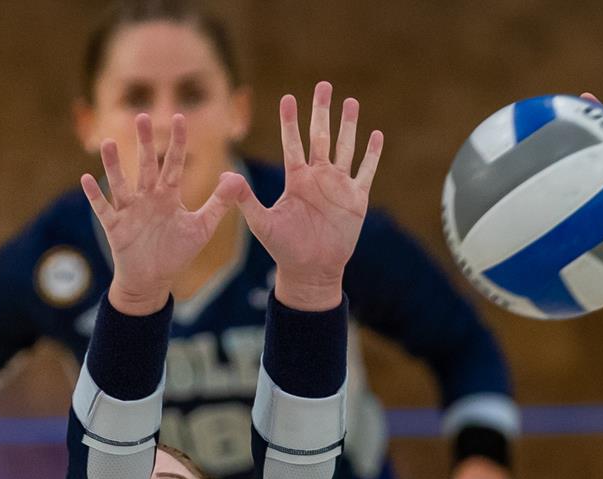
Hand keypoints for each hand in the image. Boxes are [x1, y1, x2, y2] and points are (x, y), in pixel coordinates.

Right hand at [81, 112, 246, 314]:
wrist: (153, 279)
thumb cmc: (176, 252)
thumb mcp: (202, 227)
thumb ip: (219, 203)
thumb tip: (237, 178)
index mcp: (168, 196)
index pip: (174, 164)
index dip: (177, 143)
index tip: (180, 117)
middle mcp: (147, 198)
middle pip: (146, 166)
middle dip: (144, 143)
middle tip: (141, 116)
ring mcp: (130, 210)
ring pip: (121, 183)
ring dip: (114, 164)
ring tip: (108, 142)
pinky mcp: (116, 226)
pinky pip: (104, 208)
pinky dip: (95, 195)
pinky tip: (86, 178)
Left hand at [234, 83, 382, 310]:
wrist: (311, 270)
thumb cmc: (284, 249)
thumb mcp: (261, 224)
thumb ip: (245, 199)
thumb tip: (226, 178)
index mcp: (296, 179)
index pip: (293, 143)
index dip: (290, 121)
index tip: (288, 98)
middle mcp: (318, 177)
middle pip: (321, 136)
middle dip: (322, 111)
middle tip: (324, 85)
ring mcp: (338, 187)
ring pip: (346, 148)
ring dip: (349, 125)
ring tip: (351, 102)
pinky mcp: (356, 199)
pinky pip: (366, 172)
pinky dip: (371, 154)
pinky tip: (376, 135)